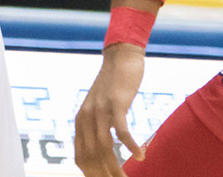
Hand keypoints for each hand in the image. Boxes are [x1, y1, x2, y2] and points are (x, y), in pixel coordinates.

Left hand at [75, 43, 146, 176]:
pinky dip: (132, 146)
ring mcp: (100, 110)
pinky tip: (141, 155)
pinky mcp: (116, 103)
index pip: (81, 157)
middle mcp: (86, 117)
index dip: (91, 174)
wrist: (120, 57)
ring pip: (106, 148)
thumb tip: (101, 151)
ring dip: (117, 168)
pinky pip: (122, 132)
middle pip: (93, 157)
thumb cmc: (112, 86)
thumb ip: (97, 127)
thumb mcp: (99, 108)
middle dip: (105, 175)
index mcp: (80, 122)